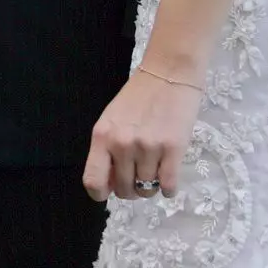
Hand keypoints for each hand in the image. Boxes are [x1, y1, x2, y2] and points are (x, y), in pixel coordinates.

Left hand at [82, 68, 202, 202]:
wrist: (168, 74)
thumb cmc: (138, 98)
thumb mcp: (112, 121)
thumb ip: (107, 150)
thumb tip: (110, 185)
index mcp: (102, 136)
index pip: (93, 181)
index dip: (101, 193)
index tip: (111, 190)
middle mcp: (122, 144)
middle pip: (124, 190)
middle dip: (132, 189)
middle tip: (139, 175)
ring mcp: (148, 147)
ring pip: (147, 190)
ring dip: (152, 186)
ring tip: (155, 168)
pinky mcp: (173, 149)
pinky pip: (168, 186)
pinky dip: (169, 188)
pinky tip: (168, 176)